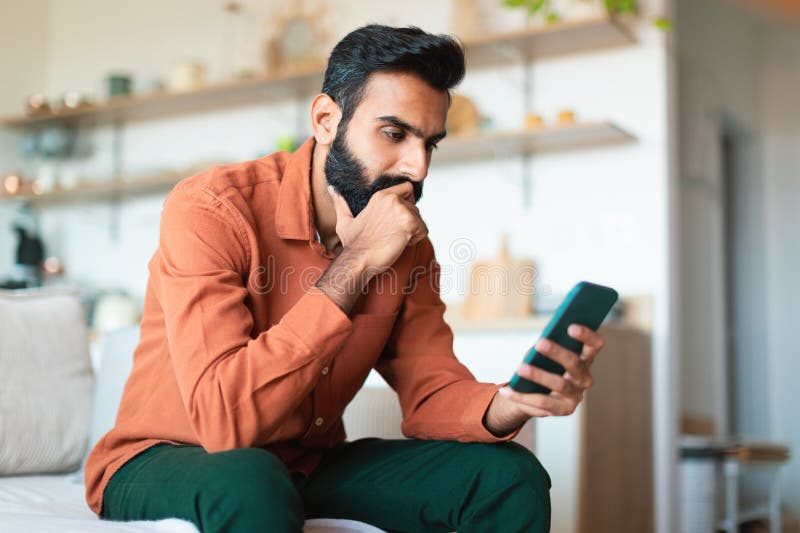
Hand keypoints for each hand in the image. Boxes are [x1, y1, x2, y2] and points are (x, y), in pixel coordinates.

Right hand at [328, 181, 427, 273]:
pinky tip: (399, 244)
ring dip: (412, 232)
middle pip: (415, 206)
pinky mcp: (409, 224)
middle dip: (409, 221)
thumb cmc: (353, 244)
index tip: (397, 218)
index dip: (407, 202)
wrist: (359, 260)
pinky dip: (415, 240)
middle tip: (392, 233)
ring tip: (394, 239)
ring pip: (420, 219)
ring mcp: (402, 210)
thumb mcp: (344, 220)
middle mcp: (392, 199)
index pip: (408, 188)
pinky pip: (423, 230)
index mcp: (381, 195)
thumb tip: (332, 189)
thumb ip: (340, 203)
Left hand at [483, 325, 605, 435]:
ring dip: (539, 375)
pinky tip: (505, 390)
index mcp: (585, 358)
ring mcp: (576, 396)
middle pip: (576, 364)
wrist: (533, 394)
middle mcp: (585, 378)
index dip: (587, 335)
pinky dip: (521, 396)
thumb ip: (544, 347)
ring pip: (560, 384)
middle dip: (558, 353)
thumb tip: (537, 347)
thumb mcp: (542, 354)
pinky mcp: (563, 410)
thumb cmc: (541, 365)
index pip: (595, 345)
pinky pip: (542, 403)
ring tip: (520, 367)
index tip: (571, 326)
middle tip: (540, 343)